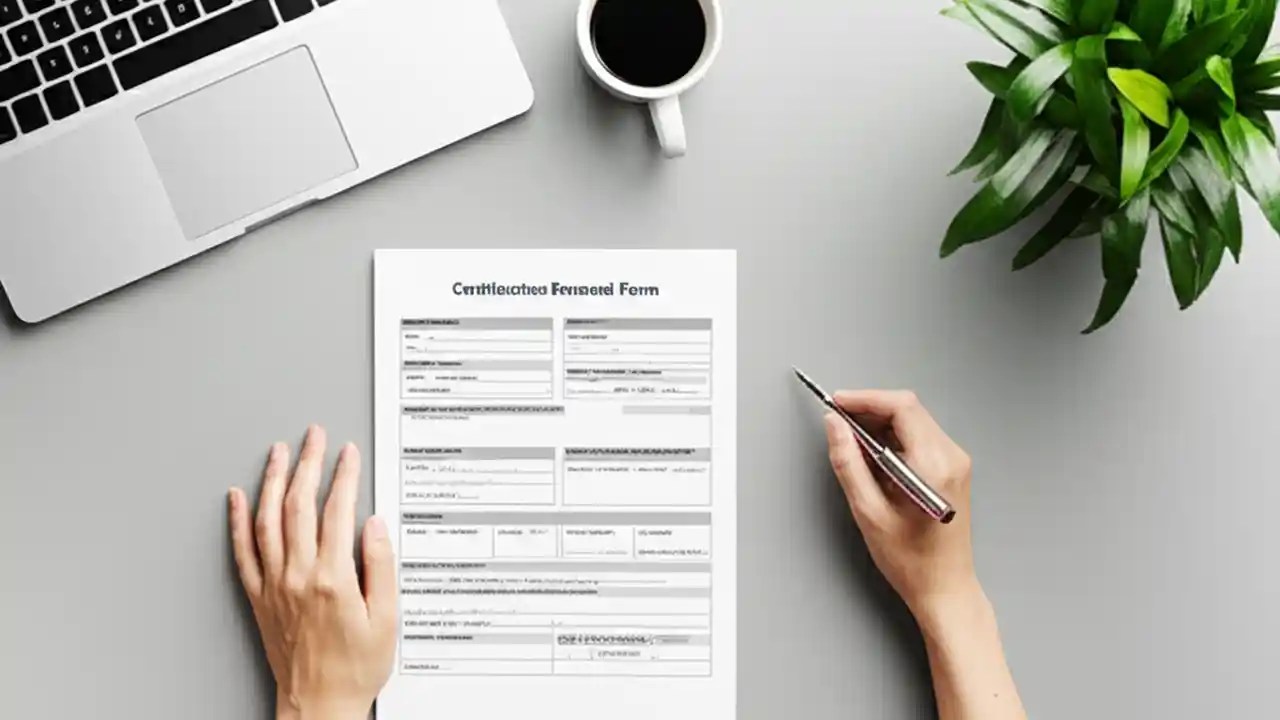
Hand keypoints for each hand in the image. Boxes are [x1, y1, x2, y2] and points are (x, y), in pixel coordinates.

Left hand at [228, 426, 396, 719]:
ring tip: (278, 453)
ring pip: (267, 520)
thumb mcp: (387, 618)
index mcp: (332, 579)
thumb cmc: (355, 668)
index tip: (347, 454)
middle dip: (307, 464)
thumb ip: (380, 566)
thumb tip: (373, 525)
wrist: (318, 704)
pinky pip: (243, 552)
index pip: (337, 511)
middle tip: (313, 437)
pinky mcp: (259, 597)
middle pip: (298, 506)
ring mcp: (274, 585)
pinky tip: (238, 499)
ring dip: (272, 481)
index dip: (344, 476)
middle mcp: (298, 576)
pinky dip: (238, 521)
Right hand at [823, 391, 979, 625]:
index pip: (901, 408)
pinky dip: (893, 440)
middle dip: (870, 410)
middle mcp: (952, 457)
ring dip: (880, 426)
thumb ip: (849, 463)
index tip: (838, 403)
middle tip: (839, 424)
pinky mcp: (952, 469)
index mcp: (934, 465)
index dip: (865, 399)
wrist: (944, 588)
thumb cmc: (911, 561)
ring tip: (854, 449)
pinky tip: (874, 462)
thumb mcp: (868, 511)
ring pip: (913, 422)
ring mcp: (956, 462)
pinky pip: (919, 438)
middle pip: (908, 410)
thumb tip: (835, 426)